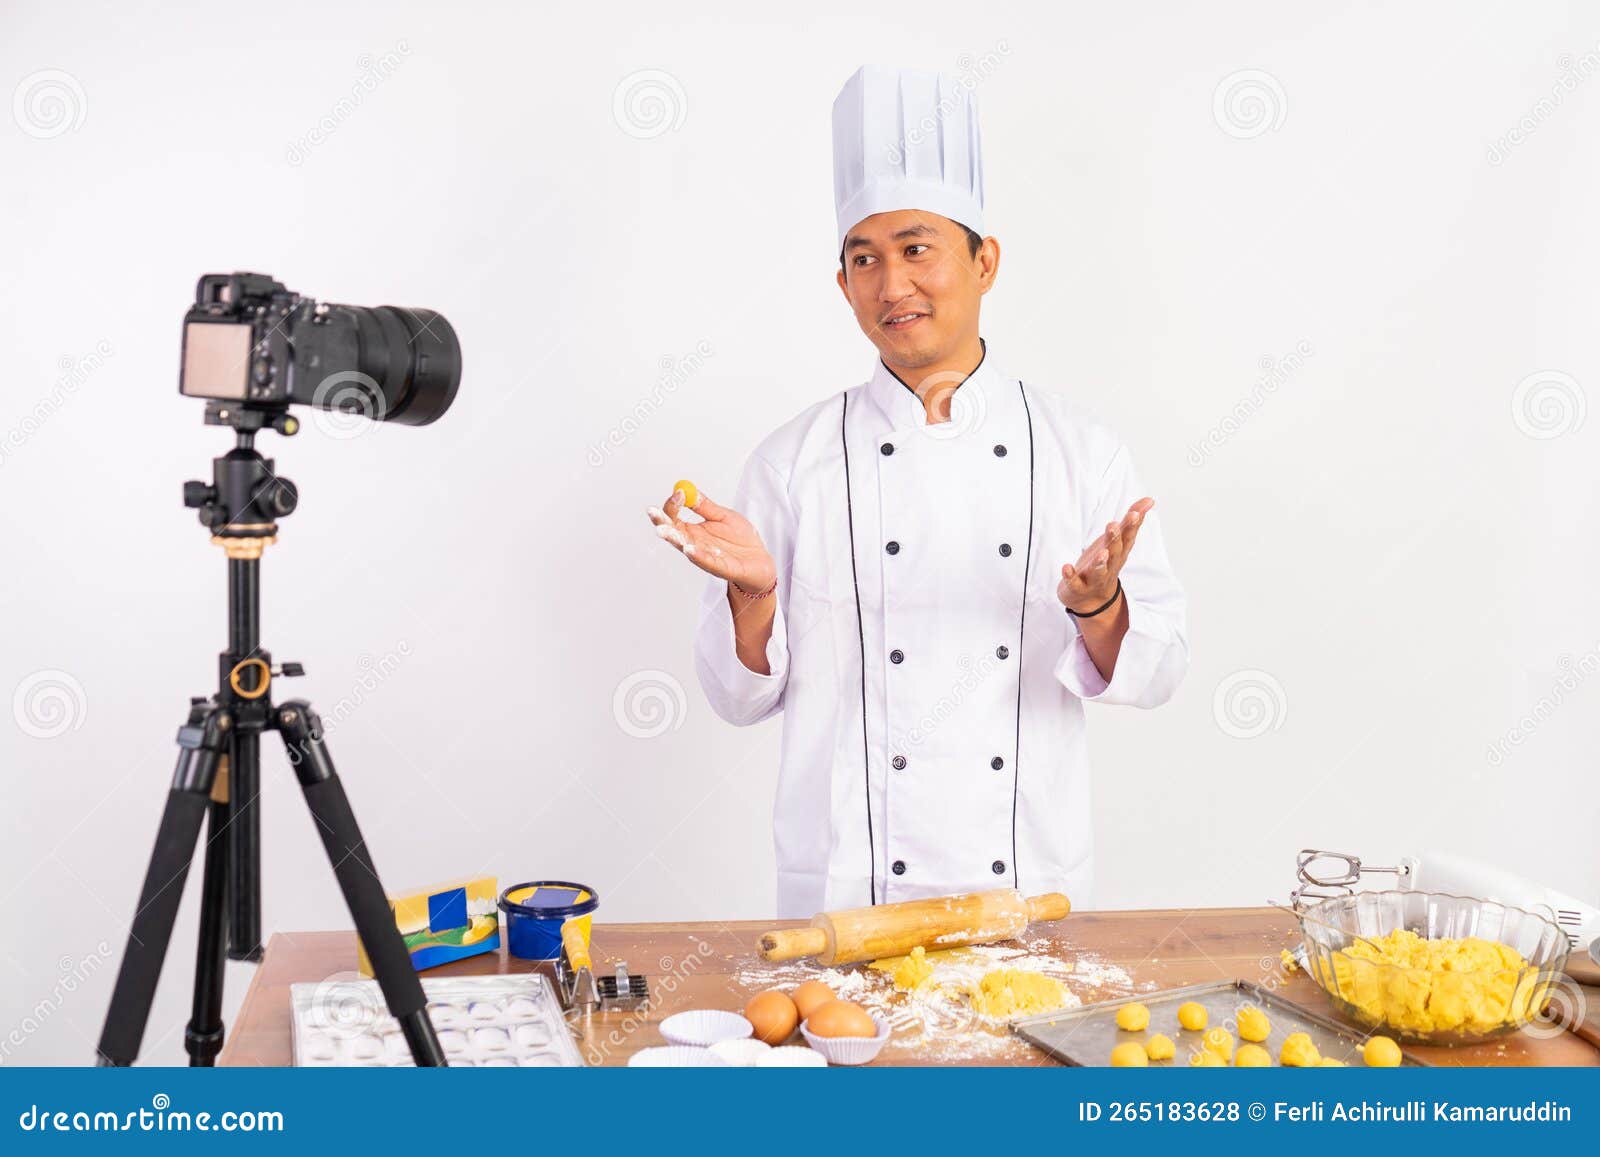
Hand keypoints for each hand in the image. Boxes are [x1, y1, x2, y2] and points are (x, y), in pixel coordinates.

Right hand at [647, 485, 776, 594]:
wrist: (760, 559)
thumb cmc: (741, 539)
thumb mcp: (724, 516)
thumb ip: (706, 506)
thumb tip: (688, 490)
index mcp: (693, 531)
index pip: (673, 518)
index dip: (672, 506)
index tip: (678, 493)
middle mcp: (694, 545)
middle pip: (672, 534)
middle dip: (661, 523)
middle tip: (654, 512)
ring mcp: (705, 557)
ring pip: (685, 548)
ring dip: (674, 539)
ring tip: (666, 530)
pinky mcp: (721, 568)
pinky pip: (707, 562)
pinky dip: (697, 555)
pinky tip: (689, 548)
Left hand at [1058, 497, 1153, 613]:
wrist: (1092, 600)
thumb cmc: (1106, 563)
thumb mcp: (1118, 542)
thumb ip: (1131, 521)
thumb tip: (1150, 500)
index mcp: (1119, 552)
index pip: (1127, 537)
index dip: (1131, 526)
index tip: (1135, 513)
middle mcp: (1110, 565)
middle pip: (1114, 552)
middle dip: (1114, 539)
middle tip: (1112, 525)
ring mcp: (1094, 578)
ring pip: (1099, 570)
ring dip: (1099, 562)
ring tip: (1101, 553)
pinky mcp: (1078, 587)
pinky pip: (1074, 582)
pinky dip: (1070, 576)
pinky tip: (1066, 567)